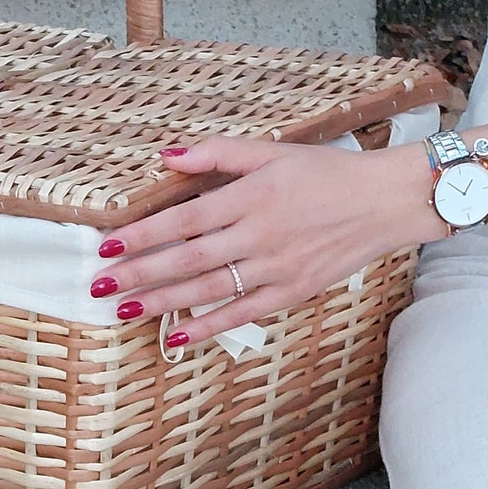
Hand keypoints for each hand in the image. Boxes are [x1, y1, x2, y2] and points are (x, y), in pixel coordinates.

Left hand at [91, 137, 441, 347]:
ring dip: (162, 302)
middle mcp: (260, 234)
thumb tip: (165, 153)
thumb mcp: (273, 152)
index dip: (143, 234)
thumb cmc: (327, 173)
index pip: (184, 219)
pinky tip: (176, 336)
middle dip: (140, 273)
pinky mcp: (292, 292)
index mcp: (252, 196)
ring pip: (208, 289)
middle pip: (188, 258)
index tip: (108, 246)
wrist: (386, 201)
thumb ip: (218, 153)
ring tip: (124, 310)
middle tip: (100, 285)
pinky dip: (208, 326)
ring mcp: (276, 267)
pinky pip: (242, 312)